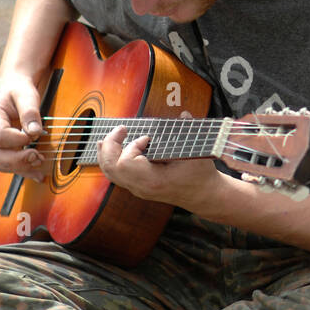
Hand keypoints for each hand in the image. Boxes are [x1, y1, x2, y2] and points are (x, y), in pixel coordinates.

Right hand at [0, 75, 45, 182]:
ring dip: (21, 168)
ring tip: (40, 162)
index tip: (35, 133)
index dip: (18, 138)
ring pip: (1, 165)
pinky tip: (39, 175)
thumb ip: (29, 111)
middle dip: (16, 160)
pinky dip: (25, 172)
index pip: (0, 135)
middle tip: (36, 156)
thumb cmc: (19, 91)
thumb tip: (34, 132)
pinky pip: (12, 166)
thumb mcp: (26, 95)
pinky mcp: (6, 151)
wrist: (15, 92)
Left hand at [96, 125, 222, 211]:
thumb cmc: (200, 175)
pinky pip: (116, 174)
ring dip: (106, 152)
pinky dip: (111, 159)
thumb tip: (183, 114)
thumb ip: (188, 133)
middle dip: (111, 145)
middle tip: (120, 129)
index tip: (147, 138)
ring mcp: (137, 189)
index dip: (132, 146)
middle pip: (111, 168)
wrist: (203, 195)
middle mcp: (141, 187)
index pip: (126, 163)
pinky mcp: (137, 186)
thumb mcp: (198, 153)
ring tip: (107, 137)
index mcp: (154, 181)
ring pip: (110, 172)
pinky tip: (112, 147)